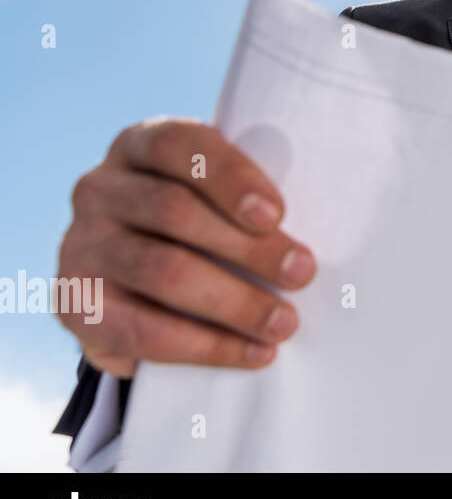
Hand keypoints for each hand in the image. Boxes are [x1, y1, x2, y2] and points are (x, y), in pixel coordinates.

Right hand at [56, 117, 316, 378]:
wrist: (133, 280)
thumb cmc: (202, 221)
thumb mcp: (218, 194)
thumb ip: (250, 197)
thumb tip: (329, 220)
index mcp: (140, 145)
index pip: (179, 146)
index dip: (230, 177)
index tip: (276, 214)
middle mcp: (99, 189)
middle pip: (175, 212)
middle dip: (249, 248)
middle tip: (303, 272)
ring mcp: (81, 246)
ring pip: (162, 271)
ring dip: (234, 302)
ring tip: (284, 322)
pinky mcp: (75, 306)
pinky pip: (142, 330)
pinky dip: (204, 346)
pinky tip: (251, 353)